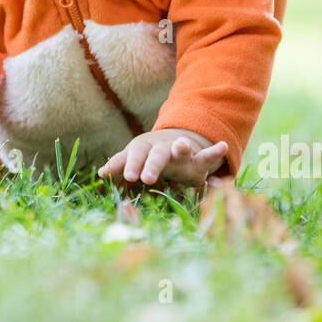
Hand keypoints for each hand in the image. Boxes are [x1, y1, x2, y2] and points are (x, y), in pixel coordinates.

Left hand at [97, 128, 228, 189]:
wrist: (176, 143)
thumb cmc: (150, 155)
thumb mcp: (135, 158)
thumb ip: (119, 164)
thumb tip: (100, 173)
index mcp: (144, 149)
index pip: (132, 156)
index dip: (125, 165)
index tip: (119, 176)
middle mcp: (162, 148)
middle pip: (155, 155)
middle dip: (150, 165)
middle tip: (143, 179)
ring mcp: (181, 153)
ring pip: (180, 150)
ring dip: (181, 148)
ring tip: (182, 145)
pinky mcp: (197, 159)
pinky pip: (206, 156)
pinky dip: (214, 151)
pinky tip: (221, 146)